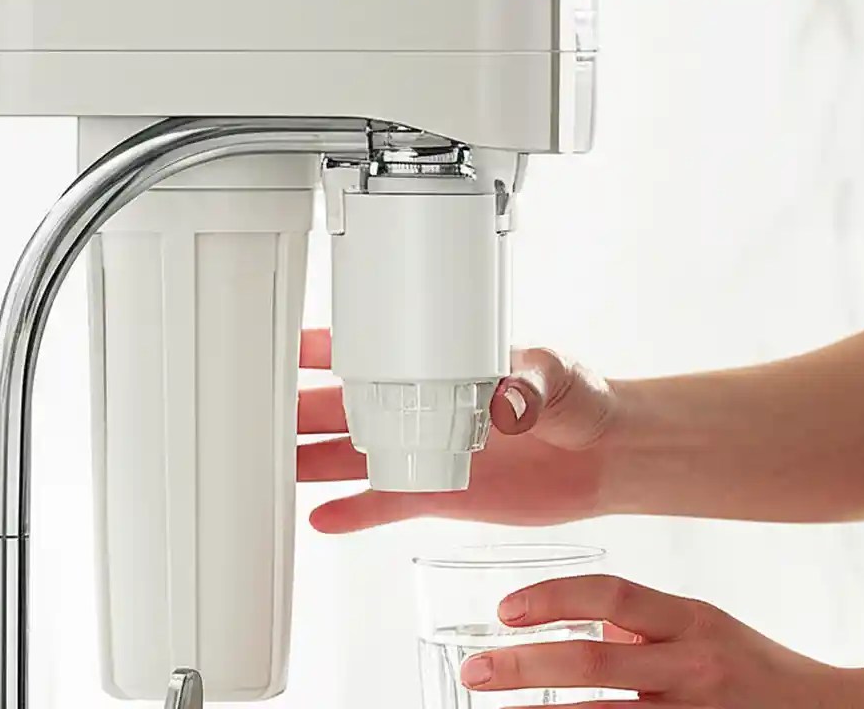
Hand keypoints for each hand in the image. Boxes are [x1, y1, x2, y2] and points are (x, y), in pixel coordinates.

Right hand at [298, 329, 619, 530]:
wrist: (607, 455)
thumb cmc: (584, 398)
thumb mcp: (559, 377)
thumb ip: (530, 384)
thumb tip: (506, 398)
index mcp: (442, 367)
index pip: (371, 352)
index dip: (324, 349)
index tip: (284, 348)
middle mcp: (424, 405)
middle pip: (342, 407)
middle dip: (296, 406)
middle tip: (256, 412)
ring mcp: (425, 448)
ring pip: (350, 454)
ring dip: (310, 458)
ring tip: (269, 465)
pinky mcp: (437, 490)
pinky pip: (383, 501)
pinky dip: (351, 510)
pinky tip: (320, 516)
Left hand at [459, 575, 856, 708]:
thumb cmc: (751, 668)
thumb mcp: (701, 627)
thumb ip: (640, 623)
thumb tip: (574, 617)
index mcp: (690, 621)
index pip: (613, 594)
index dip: (554, 596)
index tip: (504, 610)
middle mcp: (693, 666)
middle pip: (594, 660)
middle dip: (525, 665)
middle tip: (476, 669)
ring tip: (494, 708)